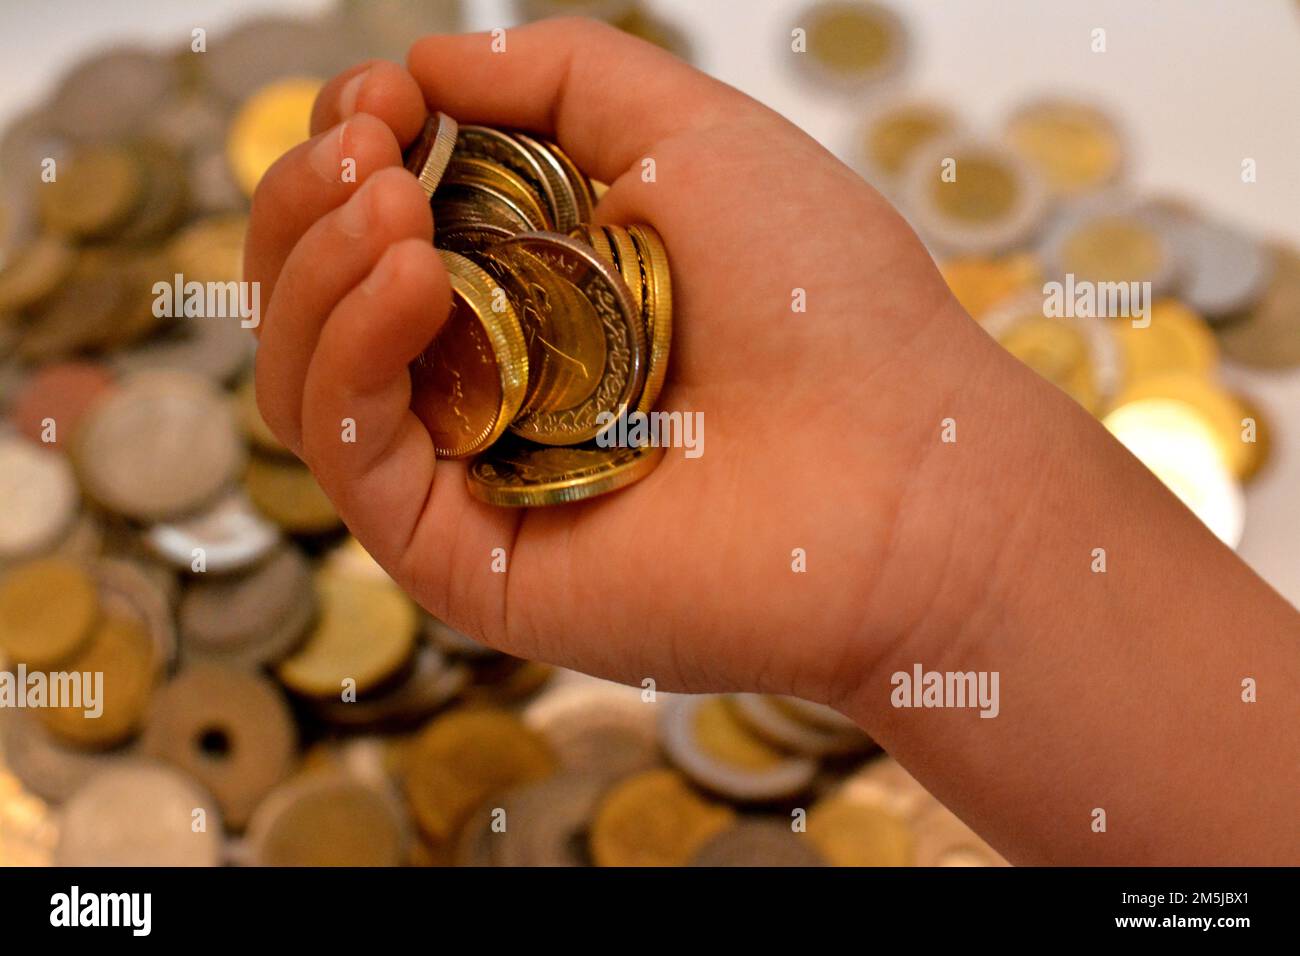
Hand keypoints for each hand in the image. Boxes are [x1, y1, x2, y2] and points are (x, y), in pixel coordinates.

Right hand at [246, 18, 1048, 706]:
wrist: (904, 467)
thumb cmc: (823, 300)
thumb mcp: (687, 137)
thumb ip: (555, 81)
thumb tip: (418, 62)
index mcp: (529, 298)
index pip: (374, 233)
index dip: (349, 154)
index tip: (380, 102)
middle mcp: (486, 387)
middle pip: (316, 306)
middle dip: (308, 207)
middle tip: (371, 153)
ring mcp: (470, 478)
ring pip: (306, 381)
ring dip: (314, 273)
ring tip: (392, 205)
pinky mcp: (466, 560)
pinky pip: (349, 458)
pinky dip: (351, 351)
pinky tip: (415, 277)